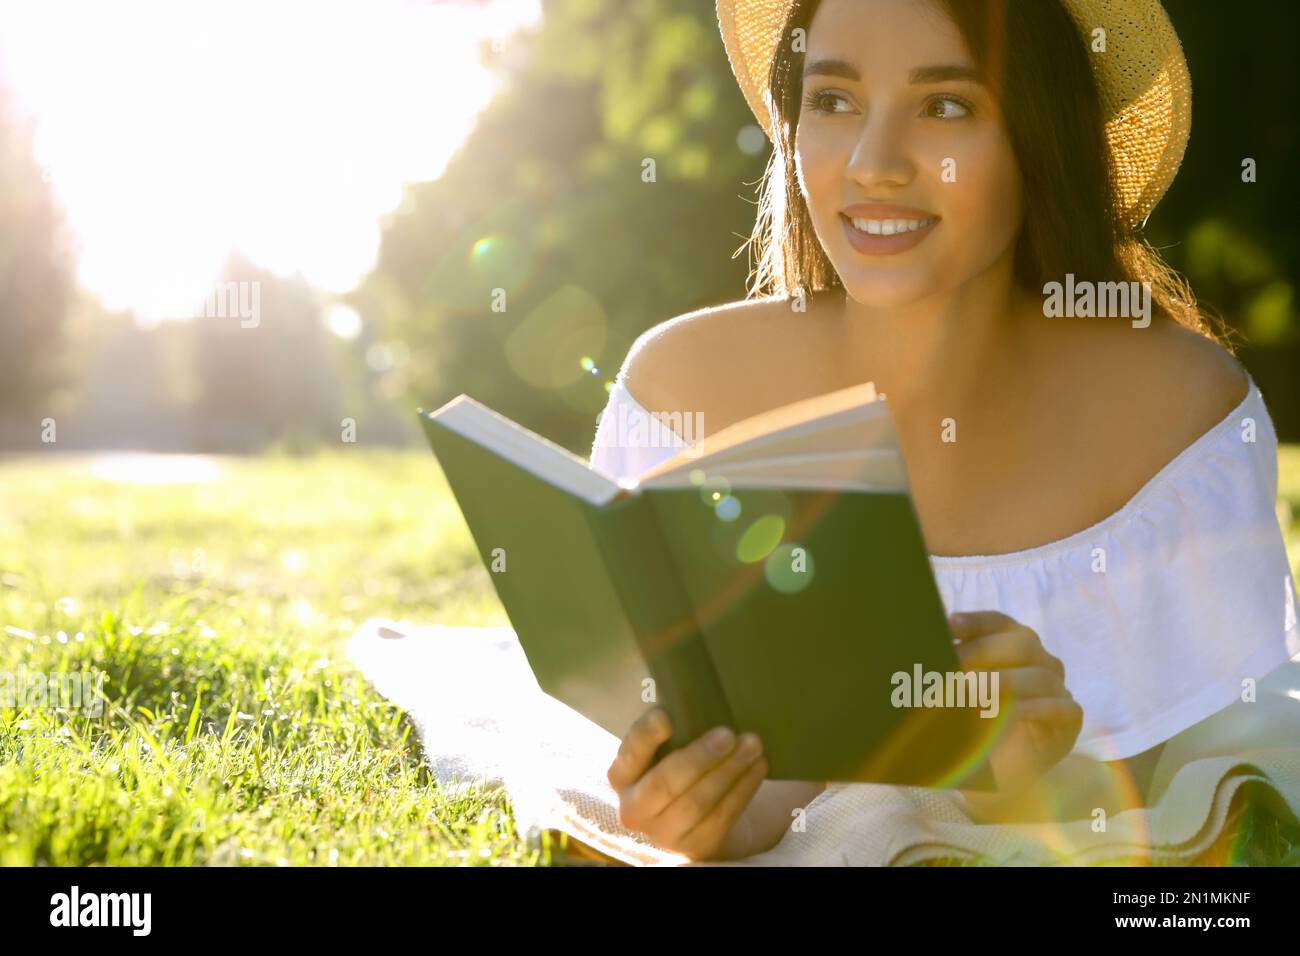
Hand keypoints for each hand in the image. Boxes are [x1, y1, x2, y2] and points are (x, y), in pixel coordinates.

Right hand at [606, 708, 767, 860]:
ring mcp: (663, 833)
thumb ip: (669, 728)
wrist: (691, 814)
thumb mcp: (663, 748)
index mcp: (621, 776)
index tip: (665, 716)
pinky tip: (758, 767)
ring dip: (729, 771)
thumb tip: (691, 693)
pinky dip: (743, 789)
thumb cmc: (676, 765)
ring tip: (752, 746)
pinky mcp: (694, 846)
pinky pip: (722, 817)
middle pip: (665, 783)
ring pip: (698, 802)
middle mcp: (634, 808)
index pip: (630, 753)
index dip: (645, 736)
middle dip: (699, 757)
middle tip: (728, 734)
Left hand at [950, 610, 1083, 820]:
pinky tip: (1012, 713)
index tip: (949, 626)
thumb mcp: (955, 691)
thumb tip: (929, 648)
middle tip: (954, 667)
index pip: (998, 623)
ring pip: (1040, 675)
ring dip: (1004, 681)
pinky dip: (1035, 708)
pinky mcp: (1069, 721)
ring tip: (973, 690)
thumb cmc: (973, 722)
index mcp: (1012, 644)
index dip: (975, 622)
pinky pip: (1060, 708)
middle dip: (984, 652)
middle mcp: (1040, 661)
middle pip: (1021, 644)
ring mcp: (1058, 690)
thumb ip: (948, 668)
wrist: (992, 770)